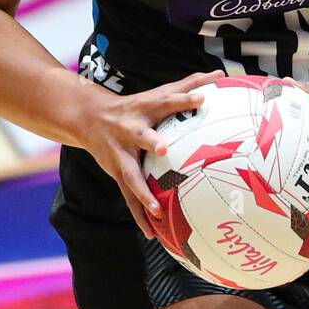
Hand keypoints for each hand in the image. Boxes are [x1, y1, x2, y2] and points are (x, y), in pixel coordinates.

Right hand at [78, 68, 225, 237]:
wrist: (89, 120)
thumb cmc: (136, 106)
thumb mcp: (157, 93)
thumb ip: (187, 85)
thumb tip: (220, 73)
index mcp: (144, 109)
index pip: (166, 101)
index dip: (183, 99)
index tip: (202, 98)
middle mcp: (130, 130)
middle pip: (142, 135)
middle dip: (152, 142)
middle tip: (164, 150)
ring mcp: (121, 154)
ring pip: (131, 174)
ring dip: (142, 192)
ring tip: (156, 210)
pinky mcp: (117, 174)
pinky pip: (129, 198)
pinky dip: (140, 216)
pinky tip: (152, 234)